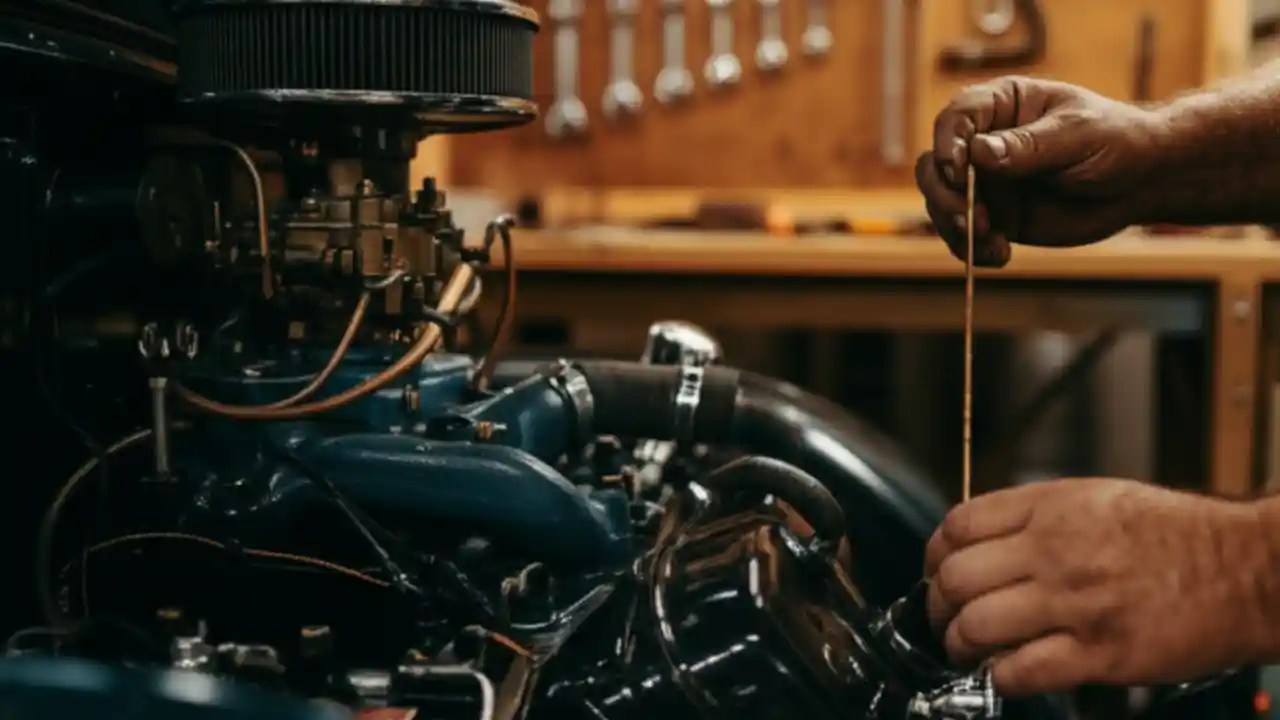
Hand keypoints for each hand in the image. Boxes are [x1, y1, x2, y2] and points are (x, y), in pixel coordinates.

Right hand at [916, 76, 1169, 266]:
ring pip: (940, 204)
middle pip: (934, 164)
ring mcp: (985, 182)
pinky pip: (963, 236)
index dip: (947, 143)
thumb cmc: (1115, 142)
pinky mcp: (993, 217)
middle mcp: (984, 143)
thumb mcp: (1078, 136)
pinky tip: (1000, 256)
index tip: (958, 171)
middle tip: (972, 220)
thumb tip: (978, 152)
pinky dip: (972, 251)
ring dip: (956, 228)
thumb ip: (1029, 146)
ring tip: (992, 243)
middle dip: (944, 195)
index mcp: (1002, 106)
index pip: (956, 118)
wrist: (1140, 183)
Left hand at [924, 478, 1279, 695]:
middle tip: (944, 616)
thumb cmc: (1179, 536)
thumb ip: (1038, 515)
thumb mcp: (1098, 498)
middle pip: (956, 577)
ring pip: (977, 625)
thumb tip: (983, 538)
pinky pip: (1020, 671)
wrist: (1246, 571)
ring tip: (965, 650)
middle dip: (938, 604)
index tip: (938, 569)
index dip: (935, 553)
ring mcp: (1075, 603)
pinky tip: (1003, 673)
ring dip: (959, 644)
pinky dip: (998, 677)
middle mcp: (1055, 551)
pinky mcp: (1099, 653)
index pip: (959, 525)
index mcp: (1053, 508)